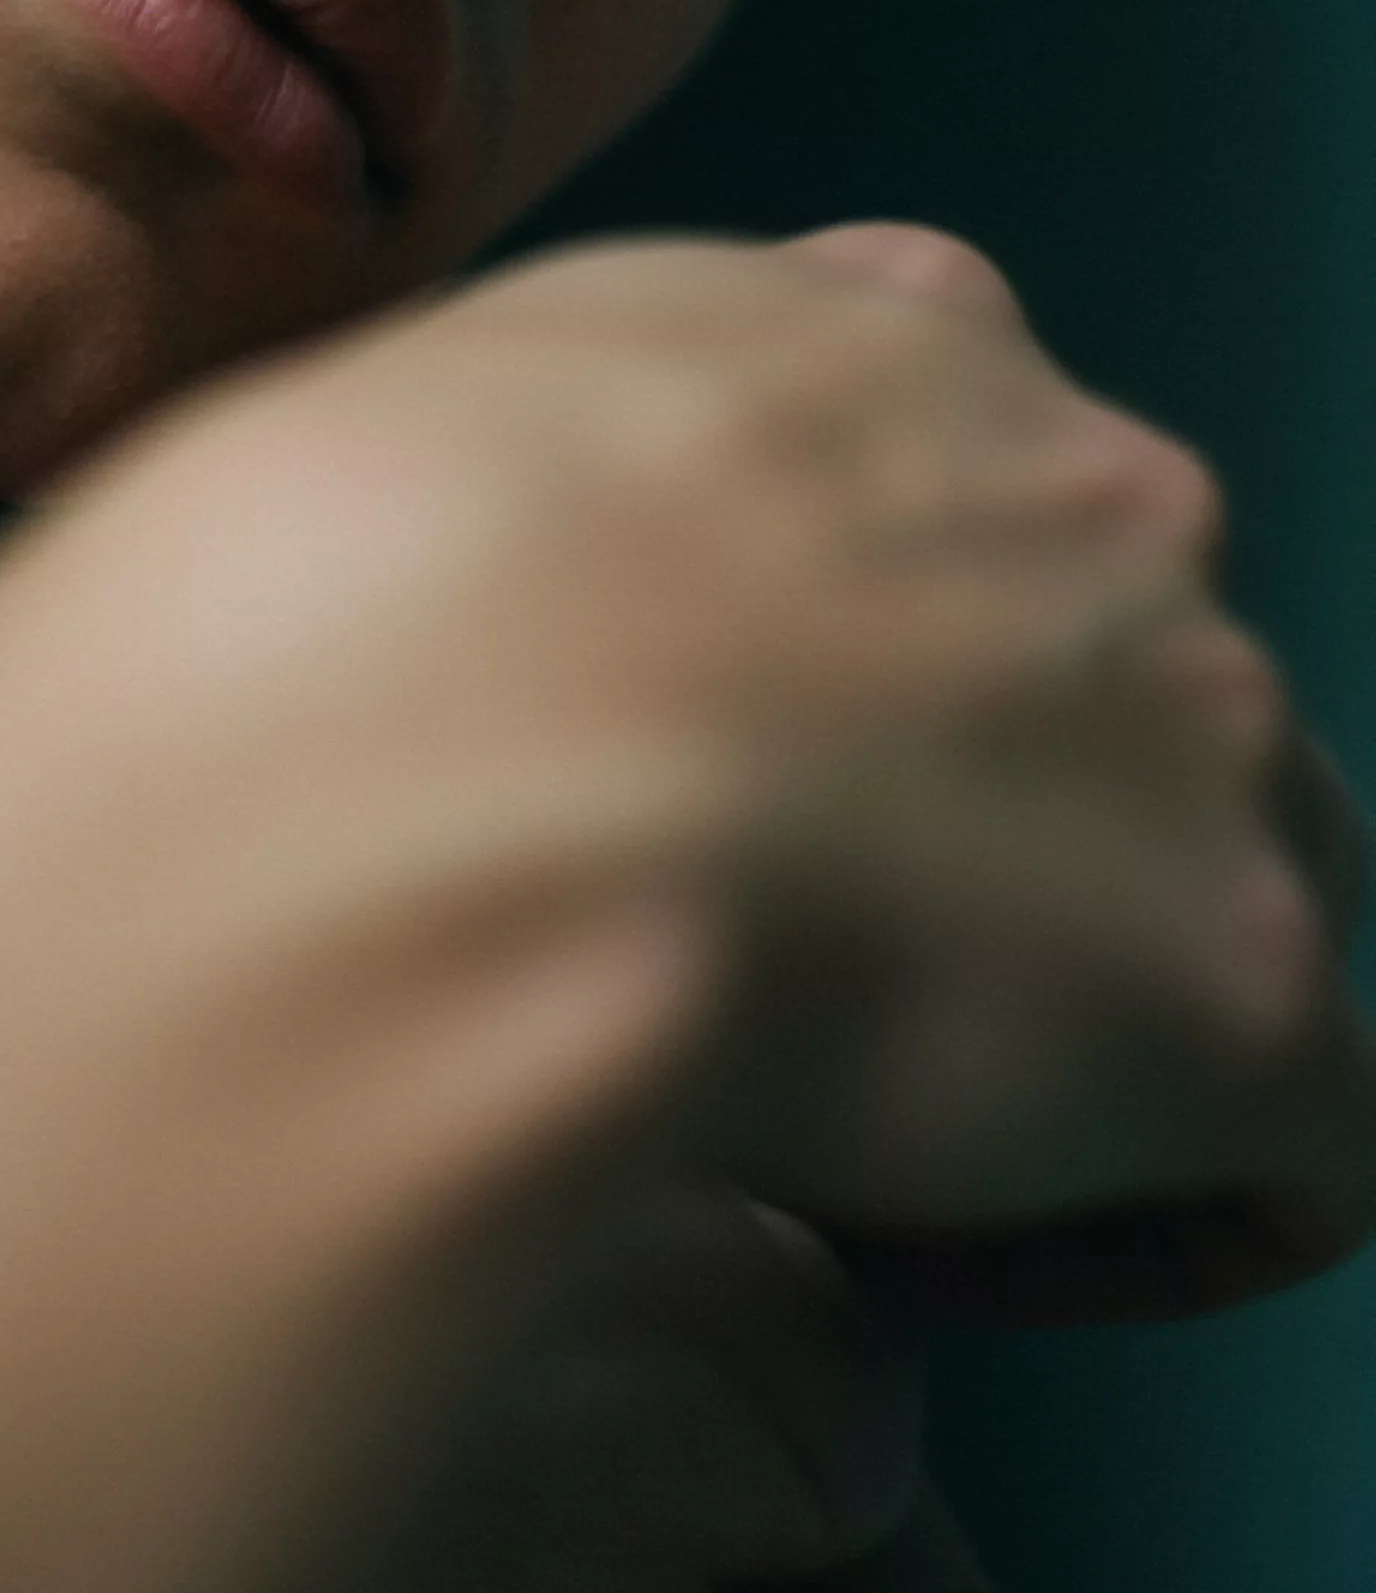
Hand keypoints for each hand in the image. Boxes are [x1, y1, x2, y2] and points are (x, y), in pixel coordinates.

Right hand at [0, 219, 1375, 1307]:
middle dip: (1004, 839)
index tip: (753, 793)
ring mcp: (1200, 723)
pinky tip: (933, 1253)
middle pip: (1139, 685)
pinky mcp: (1243, 979)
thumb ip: (547, 461)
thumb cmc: (313, 620)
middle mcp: (1090, 488)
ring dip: (1082, 1018)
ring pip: (1238, 888)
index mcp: (880, 338)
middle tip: (786, 981)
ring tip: (848, 1139)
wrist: (402, 779)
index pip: (981, 474)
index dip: (887, 667)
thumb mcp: (407, 425)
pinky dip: (1143, 1221)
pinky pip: (1297, 1137)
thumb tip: (503, 573)